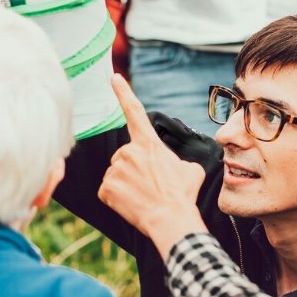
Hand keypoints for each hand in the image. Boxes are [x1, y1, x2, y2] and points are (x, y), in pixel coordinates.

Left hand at [98, 75, 207, 257]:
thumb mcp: (190, 170)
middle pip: (125, 156)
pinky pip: (109, 191)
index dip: (123, 93)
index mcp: (149, 143)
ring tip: (143, 196)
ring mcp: (115, 170)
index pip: (135, 112)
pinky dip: (118, 199)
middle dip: (134, 168)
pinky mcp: (105, 188)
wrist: (171, 219)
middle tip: (151, 185)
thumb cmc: (182, 195)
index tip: (113, 77)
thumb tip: (176, 166)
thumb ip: (176, 160)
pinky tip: (132, 204)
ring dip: (127, 184)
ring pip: (117, 173)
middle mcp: (128, 151)